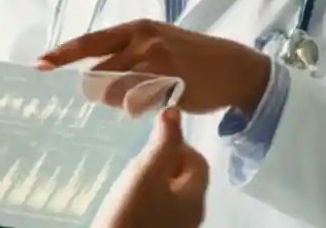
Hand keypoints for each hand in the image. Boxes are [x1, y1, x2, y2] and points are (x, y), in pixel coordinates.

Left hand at [37, 20, 269, 114]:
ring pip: (116, 91)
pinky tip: (156, 103)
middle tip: (100, 97)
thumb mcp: (156, 42)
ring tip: (141, 96)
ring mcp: (159, 63)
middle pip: (99, 71)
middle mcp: (145, 41)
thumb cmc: (190, 56)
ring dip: (119, 100)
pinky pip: (139, 105)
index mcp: (137, 28)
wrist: (234, 68)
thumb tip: (90, 74)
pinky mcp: (172, 85)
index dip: (63, 54)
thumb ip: (124, 53)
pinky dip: (139, 108)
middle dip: (95, 89)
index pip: (90, 41)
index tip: (39, 64)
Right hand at [96, 108, 208, 227]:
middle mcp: (192, 216)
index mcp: (196, 197)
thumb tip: (175, 109)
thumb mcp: (146, 173)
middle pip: (185, 178)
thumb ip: (163, 142)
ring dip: (153, 182)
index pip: (199, 161)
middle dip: (164, 163)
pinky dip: (146, 201)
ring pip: (170, 196)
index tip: (152, 142)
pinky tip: (126, 203)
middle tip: (138, 161)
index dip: (179, 145)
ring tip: (130, 180)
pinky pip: (158, 212)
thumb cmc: (131, 216)